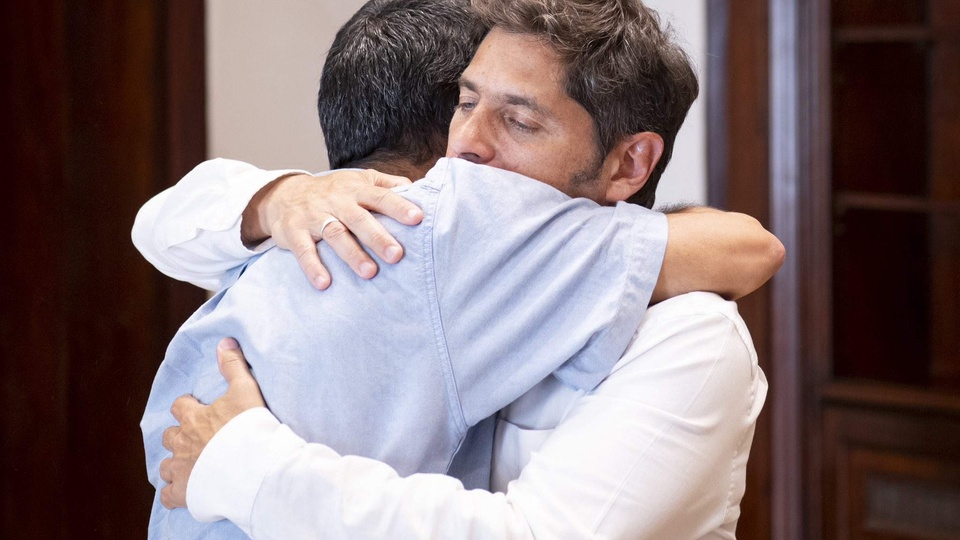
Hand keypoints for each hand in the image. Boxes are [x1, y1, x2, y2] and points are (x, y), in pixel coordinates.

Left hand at [159, 338, 265, 508]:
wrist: (253, 466)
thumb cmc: (250, 427)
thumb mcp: (245, 390)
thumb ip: (233, 365)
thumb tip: (224, 340)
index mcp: (195, 418)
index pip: (180, 407)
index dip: (186, 407)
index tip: (196, 409)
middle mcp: (183, 442)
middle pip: (169, 437)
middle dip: (178, 437)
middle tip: (194, 439)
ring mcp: (181, 469)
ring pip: (165, 466)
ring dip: (173, 465)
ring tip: (188, 466)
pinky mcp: (184, 493)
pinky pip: (168, 496)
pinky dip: (172, 494)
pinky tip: (182, 493)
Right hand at [242, 169, 423, 289]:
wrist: (284, 194)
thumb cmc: (333, 191)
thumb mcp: (359, 180)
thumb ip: (387, 185)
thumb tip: (418, 188)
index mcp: (356, 189)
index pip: (380, 197)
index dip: (399, 207)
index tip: (417, 219)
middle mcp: (336, 201)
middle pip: (359, 219)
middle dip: (378, 237)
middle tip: (396, 255)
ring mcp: (314, 216)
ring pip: (334, 234)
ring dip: (352, 254)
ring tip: (369, 273)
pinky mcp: (294, 232)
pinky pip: (303, 250)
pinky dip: (313, 267)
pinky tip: (324, 283)